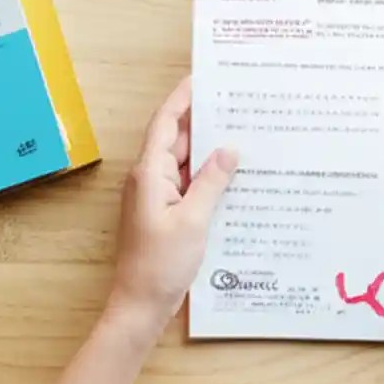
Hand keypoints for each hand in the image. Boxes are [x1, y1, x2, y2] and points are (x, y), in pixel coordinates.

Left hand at [108, 78, 238, 334]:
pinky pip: (188, 185)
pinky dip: (208, 178)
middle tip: (238, 104)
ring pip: (185, 163)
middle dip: (205, 121)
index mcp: (150, 173)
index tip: (204, 77)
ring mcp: (157, 197)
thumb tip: (229, 150)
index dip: (183, 97)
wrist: (140, 306)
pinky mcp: (166, 213)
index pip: (166, 122)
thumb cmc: (160, 265)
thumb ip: (212, 181)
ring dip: (210, 151)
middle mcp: (150, 179)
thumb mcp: (193, 220)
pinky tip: (233, 177)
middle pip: (178, 140)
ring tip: (243, 134)